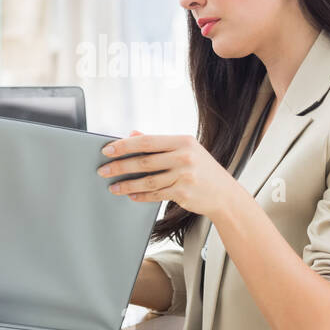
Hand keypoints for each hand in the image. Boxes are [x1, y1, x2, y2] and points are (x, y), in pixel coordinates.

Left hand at [98, 130, 240, 218]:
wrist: (225, 194)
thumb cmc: (204, 171)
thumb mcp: (186, 150)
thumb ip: (159, 143)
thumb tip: (133, 134)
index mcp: (183, 141)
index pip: (146, 141)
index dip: (124, 145)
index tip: (107, 150)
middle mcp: (184, 157)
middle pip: (143, 161)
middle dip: (119, 166)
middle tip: (103, 169)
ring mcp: (183, 176)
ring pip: (146, 180)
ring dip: (126, 184)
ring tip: (113, 186)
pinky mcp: (182, 193)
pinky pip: (154, 194)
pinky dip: (140, 195)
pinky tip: (131, 195)